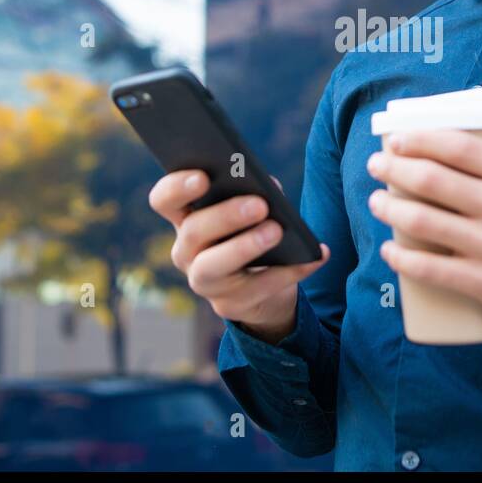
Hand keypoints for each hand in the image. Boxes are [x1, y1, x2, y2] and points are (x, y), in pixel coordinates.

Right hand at [150, 171, 329, 341]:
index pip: (165, 200)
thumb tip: (267, 186)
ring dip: (246, 247)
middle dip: (226, 216)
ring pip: (213, 267)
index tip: (203, 176)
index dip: (177, 187)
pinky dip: (291, 271)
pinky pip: (259, 288)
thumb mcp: (253, 209)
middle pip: (194, 231)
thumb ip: (255, 192)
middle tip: (259, 205)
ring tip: (277, 231)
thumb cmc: (253, 233)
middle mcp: (186, 252)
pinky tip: (316, 255)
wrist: (264, 288)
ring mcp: (204, 282)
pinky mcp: (229, 306)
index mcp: (186, 218)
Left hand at [367, 130, 481, 375]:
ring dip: (389, 209)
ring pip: (422, 222)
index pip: (458, 147)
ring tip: (377, 202)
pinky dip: (401, 257)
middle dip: (393, 169)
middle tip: (377, 166)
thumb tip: (447, 152)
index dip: (418, 139)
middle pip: (431, 180)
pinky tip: (389, 250)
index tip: (396, 140)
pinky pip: (430, 269)